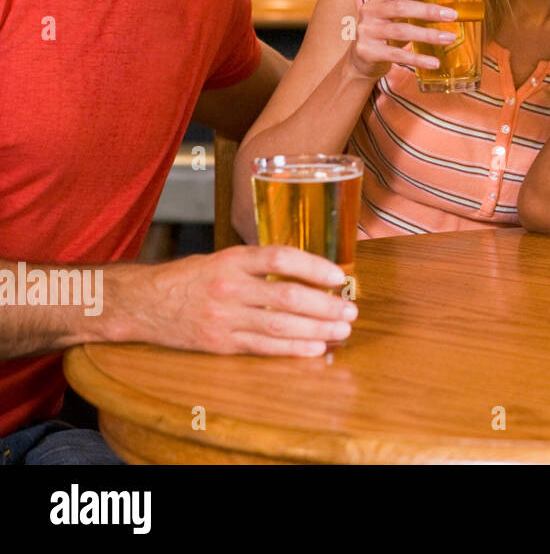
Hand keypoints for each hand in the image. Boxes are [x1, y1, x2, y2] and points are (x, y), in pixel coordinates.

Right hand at [122, 246, 357, 355]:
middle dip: (324, 305)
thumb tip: (309, 271)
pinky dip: (292, 349)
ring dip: (316, 329)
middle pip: (286, 296)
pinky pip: (262, 347)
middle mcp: (229, 286)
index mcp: (232, 260)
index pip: (280, 257)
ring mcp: (223, 317)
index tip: (339, 276)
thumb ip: (259, 264)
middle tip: (351, 311)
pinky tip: (316, 348)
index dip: (313, 266)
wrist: (142, 303)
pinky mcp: (219, 343)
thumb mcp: (222, 259)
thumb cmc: (191, 278)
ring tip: (342, 330)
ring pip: (278, 325)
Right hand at [346, 0, 458, 81]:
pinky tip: (434, 62)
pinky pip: (397, 55)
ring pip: (401, 31)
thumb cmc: (385, 33)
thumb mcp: (394, 16)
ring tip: (449, 38)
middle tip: (451, 15)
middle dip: (428, 11)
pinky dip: (418, 59)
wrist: (361, 60)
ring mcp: (367, 32)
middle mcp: (370, 11)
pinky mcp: (368, 52)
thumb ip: (413, 9)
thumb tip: (447, 10)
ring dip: (428, 35)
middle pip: (400, 8)